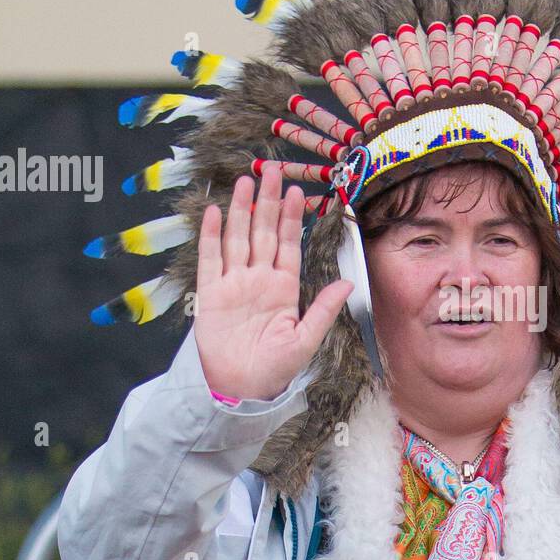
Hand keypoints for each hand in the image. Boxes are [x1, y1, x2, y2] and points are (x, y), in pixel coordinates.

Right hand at [195, 164, 353, 400]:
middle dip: (269, 201)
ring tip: (247, 181)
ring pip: (238, 237)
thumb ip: (324, 309)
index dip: (293, 217)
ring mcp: (234, 283)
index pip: (290, 244)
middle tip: (273, 169)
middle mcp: (259, 279)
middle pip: (264, 232)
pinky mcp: (210, 294)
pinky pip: (210, 259)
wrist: (242, 389)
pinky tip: (214, 212)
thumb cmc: (276, 369)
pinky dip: (211, 235)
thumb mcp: (306, 339)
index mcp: (284, 287)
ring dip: (241, 209)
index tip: (299, 191)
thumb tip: (349, 284)